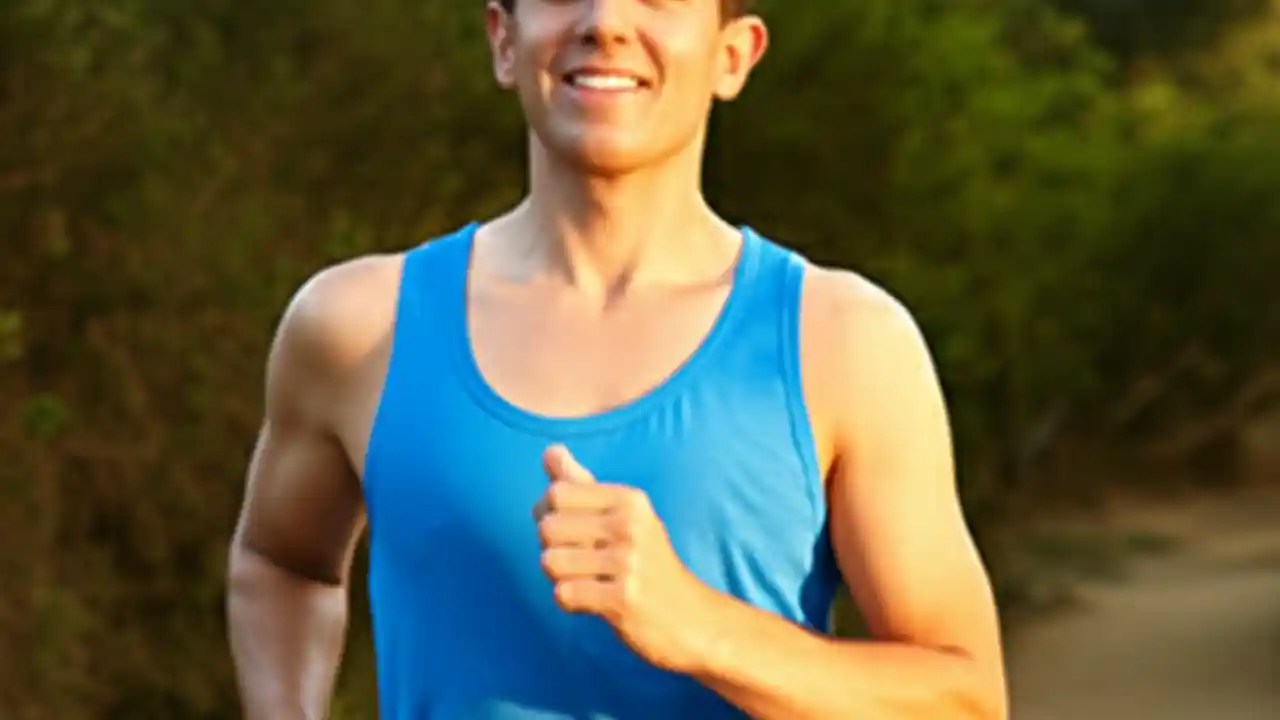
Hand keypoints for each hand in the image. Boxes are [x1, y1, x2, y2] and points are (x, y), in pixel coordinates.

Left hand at [533, 444, 716, 673]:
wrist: (692, 619)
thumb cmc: (647, 563)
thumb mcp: (624, 517)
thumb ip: (583, 484)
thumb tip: (550, 451)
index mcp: (630, 500)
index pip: (557, 492)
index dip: (550, 514)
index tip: (571, 531)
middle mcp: (631, 525)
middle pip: (548, 527)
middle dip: (552, 548)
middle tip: (580, 561)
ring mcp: (628, 563)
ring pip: (550, 562)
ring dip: (560, 577)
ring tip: (586, 580)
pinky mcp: (623, 600)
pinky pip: (564, 594)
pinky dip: (570, 601)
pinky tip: (593, 601)